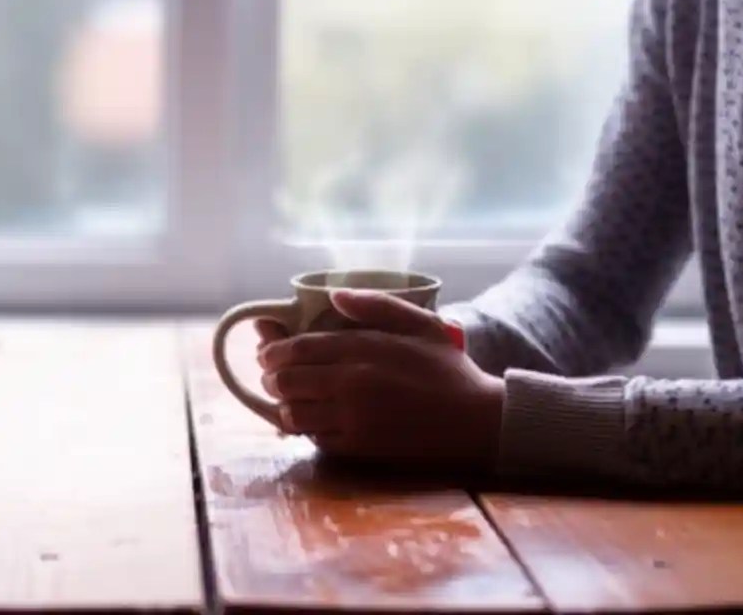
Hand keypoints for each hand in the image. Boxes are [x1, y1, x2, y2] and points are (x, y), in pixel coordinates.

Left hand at [257, 290, 502, 474]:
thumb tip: (334, 295)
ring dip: (283, 404)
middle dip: (272, 376)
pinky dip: (306, 428)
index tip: (266, 349)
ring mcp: (351, 418)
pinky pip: (314, 437)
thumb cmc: (447, 368)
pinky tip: (312, 420)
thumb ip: (376, 306)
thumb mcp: (420, 324)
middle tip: (272, 374)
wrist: (475, 421)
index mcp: (362, 348)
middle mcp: (350, 383)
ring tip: (287, 398)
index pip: (298, 347)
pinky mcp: (357, 446)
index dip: (273, 348)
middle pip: (286, 380)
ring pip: (293, 412)